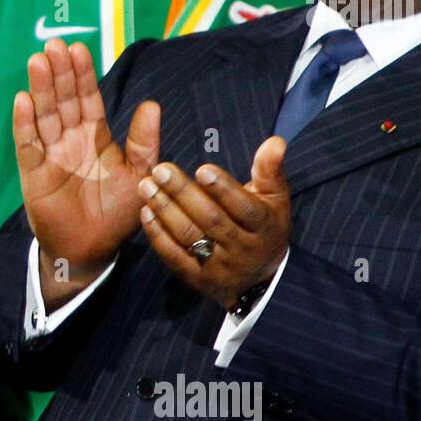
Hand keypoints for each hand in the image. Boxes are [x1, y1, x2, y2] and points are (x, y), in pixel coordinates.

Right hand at [13, 40, 158, 305]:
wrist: (92, 249)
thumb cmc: (116, 213)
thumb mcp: (140, 175)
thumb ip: (144, 142)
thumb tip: (152, 104)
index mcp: (94, 136)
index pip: (87, 98)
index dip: (82, 74)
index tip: (79, 49)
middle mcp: (70, 139)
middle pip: (63, 100)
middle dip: (59, 73)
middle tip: (54, 45)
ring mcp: (50, 154)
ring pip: (44, 116)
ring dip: (40, 89)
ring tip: (38, 62)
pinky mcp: (34, 174)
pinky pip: (28, 145)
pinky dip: (24, 124)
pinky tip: (23, 100)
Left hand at [138, 136, 291, 310]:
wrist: (258, 279)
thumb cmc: (264, 227)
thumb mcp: (274, 199)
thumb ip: (269, 170)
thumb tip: (275, 141)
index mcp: (264, 227)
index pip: (245, 208)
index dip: (224, 190)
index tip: (202, 169)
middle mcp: (243, 249)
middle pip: (211, 220)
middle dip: (184, 193)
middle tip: (161, 169)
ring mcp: (219, 267)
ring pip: (190, 237)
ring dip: (165, 210)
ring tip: (146, 185)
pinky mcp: (197, 279)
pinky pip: (174, 257)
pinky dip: (158, 235)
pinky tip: (146, 212)